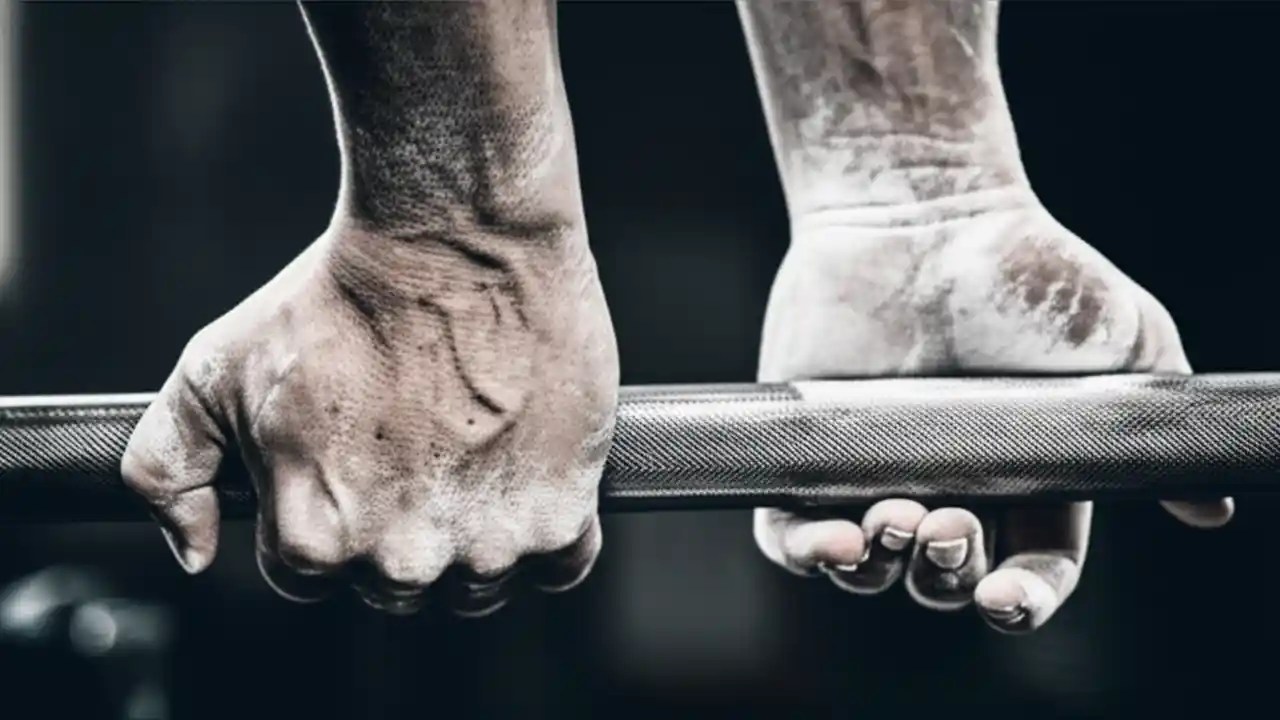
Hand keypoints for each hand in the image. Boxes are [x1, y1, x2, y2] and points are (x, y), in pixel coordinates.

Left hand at [121, 224, 617, 614]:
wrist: (454, 238)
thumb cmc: (337, 294)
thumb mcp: (211, 369)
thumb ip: (166, 470)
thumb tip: (194, 552)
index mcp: (313, 539)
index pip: (308, 576)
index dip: (326, 515)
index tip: (352, 463)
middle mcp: (401, 560)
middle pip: (396, 587)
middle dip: (398, 533)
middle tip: (414, 452)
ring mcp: (488, 544)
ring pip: (478, 583)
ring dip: (473, 538)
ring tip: (472, 454)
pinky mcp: (561, 513)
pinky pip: (561, 562)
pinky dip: (550, 534)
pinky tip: (529, 475)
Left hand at [752, 199, 1231, 632]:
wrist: (924, 211)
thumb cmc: (1030, 270)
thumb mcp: (1127, 340)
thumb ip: (1156, 423)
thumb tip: (1209, 506)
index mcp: (1025, 479)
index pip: (1027, 570)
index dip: (1020, 600)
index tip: (1006, 599)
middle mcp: (948, 486)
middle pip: (945, 580)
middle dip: (948, 576)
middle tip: (946, 528)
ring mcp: (872, 472)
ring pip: (871, 570)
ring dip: (880, 573)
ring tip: (892, 522)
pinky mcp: (809, 451)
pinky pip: (790, 535)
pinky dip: (806, 556)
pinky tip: (831, 543)